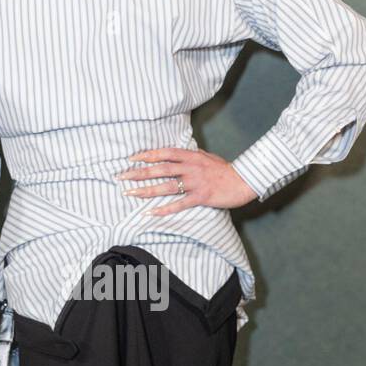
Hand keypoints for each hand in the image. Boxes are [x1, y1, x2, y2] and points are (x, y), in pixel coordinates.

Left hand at [114, 147, 258, 214]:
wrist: (244, 181)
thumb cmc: (224, 170)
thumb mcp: (206, 156)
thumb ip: (190, 155)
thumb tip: (176, 153)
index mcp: (191, 156)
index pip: (164, 153)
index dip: (147, 155)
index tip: (131, 159)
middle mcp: (191, 167)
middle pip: (160, 169)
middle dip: (139, 172)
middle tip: (121, 176)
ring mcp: (196, 182)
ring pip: (166, 186)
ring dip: (146, 190)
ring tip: (130, 193)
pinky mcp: (201, 197)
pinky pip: (180, 204)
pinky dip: (165, 208)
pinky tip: (151, 212)